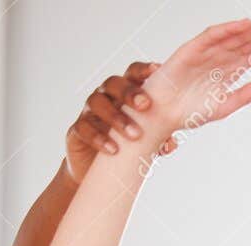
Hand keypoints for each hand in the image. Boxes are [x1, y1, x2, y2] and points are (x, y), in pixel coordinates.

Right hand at [65, 61, 175, 182]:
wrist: (96, 170)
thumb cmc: (127, 147)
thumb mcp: (146, 141)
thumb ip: (159, 137)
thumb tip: (171, 143)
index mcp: (125, 94)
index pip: (132, 74)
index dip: (143, 70)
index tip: (157, 70)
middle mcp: (106, 97)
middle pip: (113, 83)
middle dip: (129, 92)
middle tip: (146, 105)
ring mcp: (90, 112)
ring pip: (98, 103)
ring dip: (117, 117)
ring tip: (135, 135)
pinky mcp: (78, 130)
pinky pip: (85, 128)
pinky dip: (100, 138)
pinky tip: (114, 149)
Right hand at [141, 17, 250, 134]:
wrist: (162, 116)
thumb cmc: (188, 111)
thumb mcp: (224, 107)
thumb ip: (244, 95)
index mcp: (231, 68)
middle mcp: (222, 56)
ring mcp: (208, 52)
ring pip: (237, 36)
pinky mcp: (192, 50)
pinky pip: (212, 37)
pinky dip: (228, 29)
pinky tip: (245, 25)